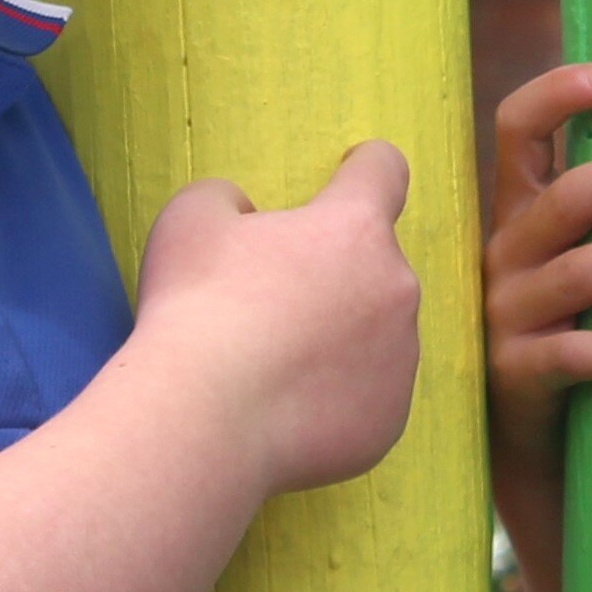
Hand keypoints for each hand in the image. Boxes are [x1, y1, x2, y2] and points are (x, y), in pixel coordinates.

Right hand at [136, 141, 422, 495]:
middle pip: (373, 263)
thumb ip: (227, 197)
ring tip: (272, 365)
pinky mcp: (390, 421)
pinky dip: (335, 397)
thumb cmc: (194, 309)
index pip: (383, 171)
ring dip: (338, 336)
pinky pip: (366, 396)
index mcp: (355, 228)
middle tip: (269, 302)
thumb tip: (247, 217)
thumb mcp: (191, 220)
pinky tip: (283, 408)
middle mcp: (396, 288)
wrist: (204, 423)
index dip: (364, 167)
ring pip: (375, 333)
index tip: (350, 175)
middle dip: (333, 272)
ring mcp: (400, 360)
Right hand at [482, 62, 591, 500]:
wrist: (526, 442)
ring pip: (577, 276)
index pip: (517, 132)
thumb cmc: (574, 326)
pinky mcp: (519, 378)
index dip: (556, 95)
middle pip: (563, 201)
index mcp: (520, 212)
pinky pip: (573, 359)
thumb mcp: (578, 256)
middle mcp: (505, 255)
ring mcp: (507, 317)